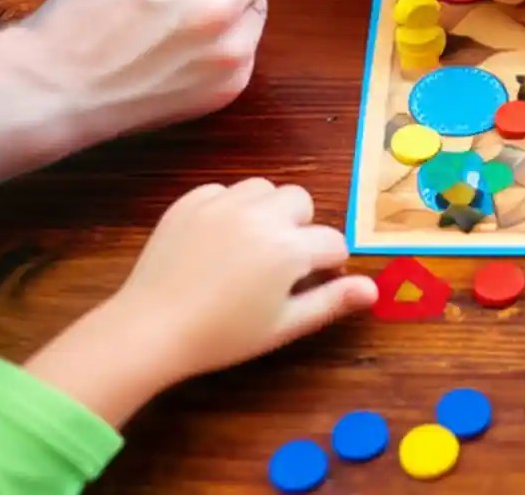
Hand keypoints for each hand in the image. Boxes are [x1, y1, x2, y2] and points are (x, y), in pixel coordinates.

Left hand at [110, 178, 377, 381]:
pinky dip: (229, 208)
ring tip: (251, 244)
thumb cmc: (223, 335)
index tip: (310, 284)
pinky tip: (217, 240)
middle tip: (279, 263)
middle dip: (300, 227)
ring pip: (264, 189)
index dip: (328, 265)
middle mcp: (261, 216)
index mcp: (289, 248)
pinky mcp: (189, 202)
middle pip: (301, 201)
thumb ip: (331, 301)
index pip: (333, 242)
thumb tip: (373, 288)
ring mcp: (222, 204)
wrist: (151, 329)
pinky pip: (223, 191)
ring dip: (267, 210)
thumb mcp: (284, 325)